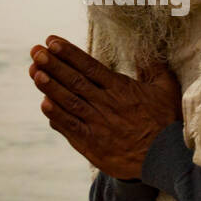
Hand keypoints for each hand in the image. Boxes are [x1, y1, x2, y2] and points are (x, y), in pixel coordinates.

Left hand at [28, 35, 181, 179]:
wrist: (165, 158)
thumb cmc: (166, 122)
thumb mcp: (166, 89)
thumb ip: (153, 68)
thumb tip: (143, 50)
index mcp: (121, 89)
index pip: (89, 66)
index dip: (69, 53)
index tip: (52, 41)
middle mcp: (105, 104)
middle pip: (74, 81)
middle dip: (53, 64)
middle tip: (35, 51)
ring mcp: (97, 124)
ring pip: (69, 102)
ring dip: (50, 86)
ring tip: (34, 71)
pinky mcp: (92, 144)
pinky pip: (70, 127)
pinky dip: (56, 116)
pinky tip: (43, 104)